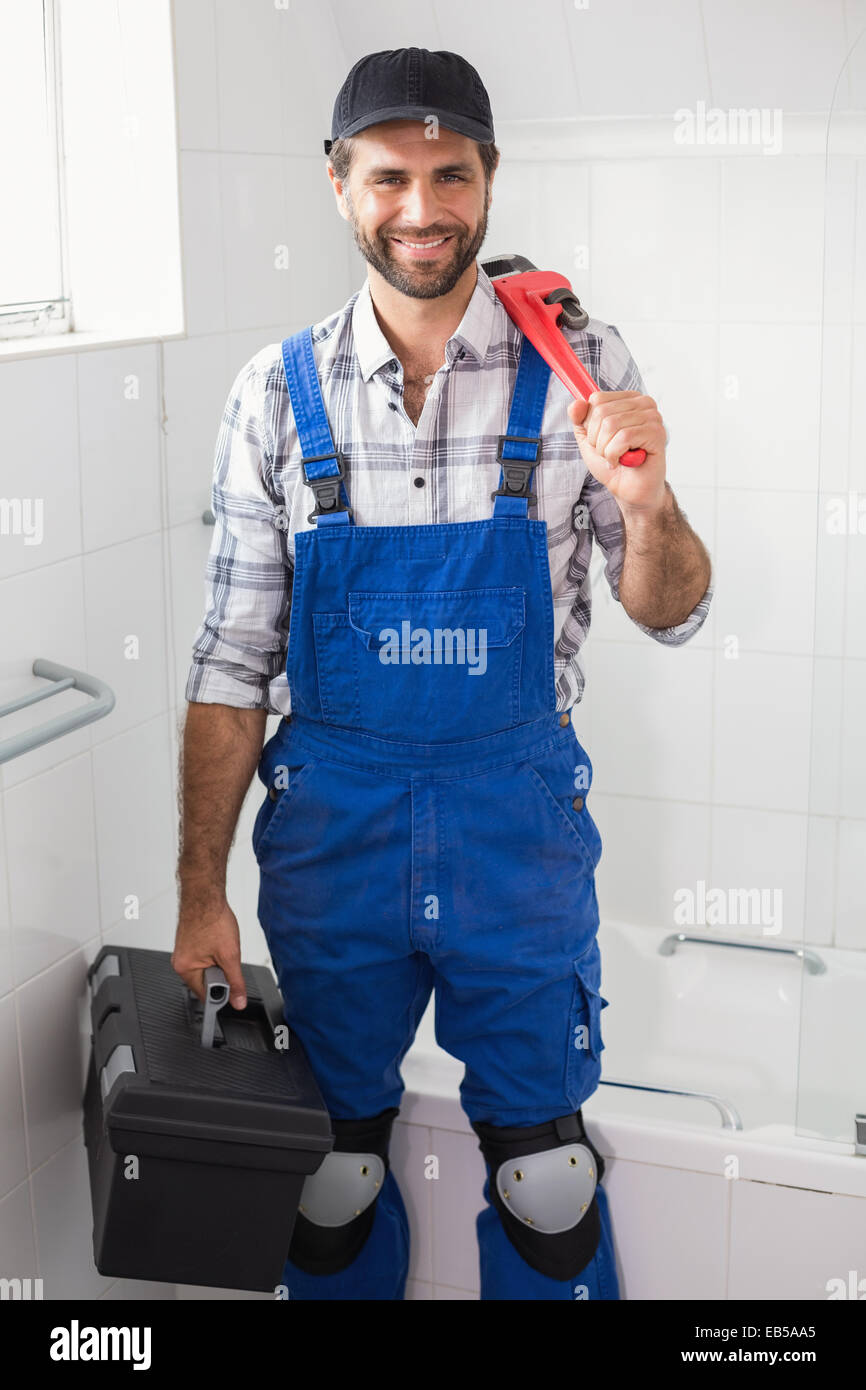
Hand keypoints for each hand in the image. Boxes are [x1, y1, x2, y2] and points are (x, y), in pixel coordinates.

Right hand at [172, 891, 246, 1009]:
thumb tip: (238, 1001)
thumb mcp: (230, 955)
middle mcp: (180, 962)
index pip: (205, 995)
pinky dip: (214, 953)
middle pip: (206, 982)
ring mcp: (184, 952)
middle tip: (227, 957)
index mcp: (186, 968)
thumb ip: (236, 982)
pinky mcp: (188, 945)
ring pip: (206, 969)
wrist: (205, 895)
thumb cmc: (212, 919)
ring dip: (218, 962)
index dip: (222, 993)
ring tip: (222, 946)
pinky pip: (204, 958)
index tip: (233, 989)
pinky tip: (218, 941)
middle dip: (221, 973)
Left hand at [568, 390, 667, 512]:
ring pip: (611, 425)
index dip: (590, 425)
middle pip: (601, 412)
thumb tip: (576, 403)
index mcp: (629, 399)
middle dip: (597, 440)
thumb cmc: (614, 463)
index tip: (600, 439)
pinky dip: (614, 454)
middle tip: (608, 452)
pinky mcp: (656, 433)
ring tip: (616, 457)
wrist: (629, 489)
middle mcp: (644, 403)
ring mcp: (653, 417)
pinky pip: (624, 437)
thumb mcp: (589, 439)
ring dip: (605, 449)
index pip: (597, 399)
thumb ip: (580, 419)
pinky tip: (622, 461)